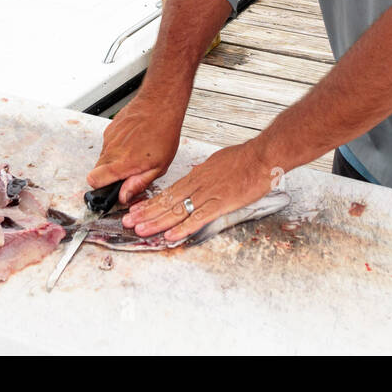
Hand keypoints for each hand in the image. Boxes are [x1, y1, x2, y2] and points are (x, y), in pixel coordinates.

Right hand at [86, 95, 182, 204]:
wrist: (161, 104)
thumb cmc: (163, 132)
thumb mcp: (159, 166)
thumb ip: (138, 183)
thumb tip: (124, 197)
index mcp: (122, 163)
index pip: (93, 181)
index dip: (100, 187)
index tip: (111, 187)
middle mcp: (111, 150)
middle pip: (97, 171)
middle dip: (109, 175)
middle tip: (128, 170)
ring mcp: (109, 138)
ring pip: (104, 156)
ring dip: (115, 159)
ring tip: (135, 152)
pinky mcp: (110, 128)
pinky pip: (108, 143)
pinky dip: (118, 146)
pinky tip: (133, 141)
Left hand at [123, 141, 273, 242]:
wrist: (262, 156)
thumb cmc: (245, 158)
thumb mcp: (217, 162)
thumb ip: (205, 173)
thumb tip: (196, 176)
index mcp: (197, 175)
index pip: (168, 192)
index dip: (150, 203)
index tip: (136, 210)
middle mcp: (198, 185)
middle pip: (167, 202)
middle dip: (146, 214)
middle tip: (129, 223)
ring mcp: (208, 194)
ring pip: (178, 210)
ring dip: (158, 222)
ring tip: (141, 231)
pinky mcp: (221, 203)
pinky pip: (198, 218)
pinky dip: (184, 228)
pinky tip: (172, 236)